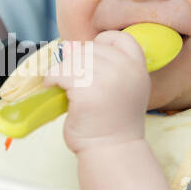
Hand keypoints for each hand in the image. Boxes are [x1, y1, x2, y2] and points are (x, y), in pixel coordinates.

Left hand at [41, 30, 150, 153]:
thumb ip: (110, 69)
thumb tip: (71, 49)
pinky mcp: (87, 90)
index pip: (121, 38)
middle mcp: (126, 71)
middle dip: (76, 61)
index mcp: (138, 70)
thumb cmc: (112, 124)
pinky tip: (53, 88)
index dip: (103, 42)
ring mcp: (108, 79)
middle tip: (71, 79)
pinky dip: (52, 79)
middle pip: (92, 49)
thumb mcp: (124, 90)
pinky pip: (61, 73)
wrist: (111, 151)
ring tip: (60, 84)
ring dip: (62, 71)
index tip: (90, 58)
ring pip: (73, 60)